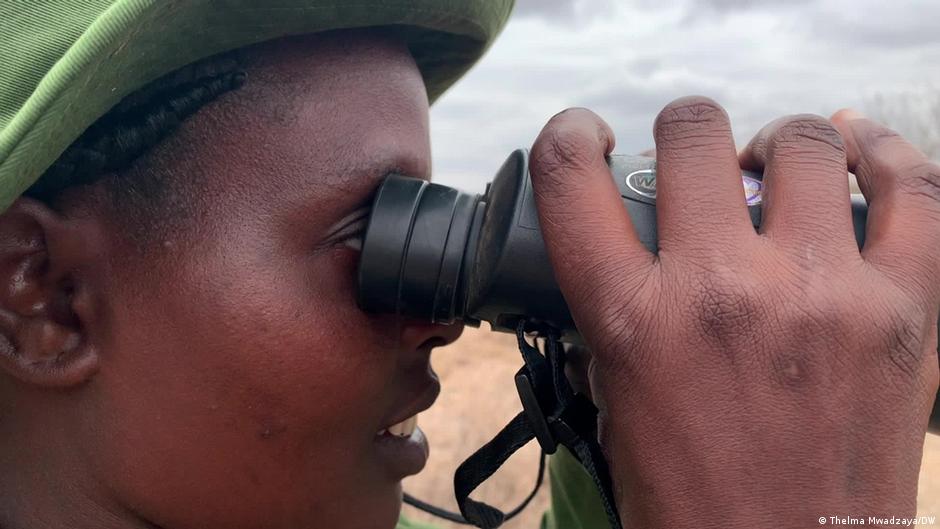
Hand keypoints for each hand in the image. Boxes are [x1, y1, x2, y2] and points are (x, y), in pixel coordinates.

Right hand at [527, 97, 939, 527]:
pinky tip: (856, 147)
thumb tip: (637, 250)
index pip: (570, 181)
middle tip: (692, 162)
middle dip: (684, 133)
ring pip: (799, 143)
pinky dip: (883, 152)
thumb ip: (620, 314)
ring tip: (771, 167)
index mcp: (634, 321)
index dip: (566, 137)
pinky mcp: (901, 310)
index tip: (586, 141)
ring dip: (773, 144)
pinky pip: (912, 190)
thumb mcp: (619, 400)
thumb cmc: (692, 496)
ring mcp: (819, 293)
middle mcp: (720, 292)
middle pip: (692, 134)